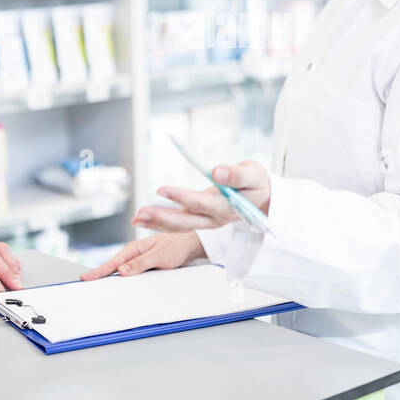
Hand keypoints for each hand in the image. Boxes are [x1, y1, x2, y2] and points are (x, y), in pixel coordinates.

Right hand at [80, 231, 203, 279]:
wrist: (189, 245)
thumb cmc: (175, 247)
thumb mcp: (159, 256)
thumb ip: (140, 263)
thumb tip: (122, 270)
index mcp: (134, 249)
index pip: (113, 263)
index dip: (99, 271)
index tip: (86, 278)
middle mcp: (134, 254)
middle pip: (113, 267)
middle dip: (100, 275)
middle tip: (86, 284)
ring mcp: (138, 260)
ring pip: (121, 271)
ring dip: (110, 278)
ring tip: (97, 286)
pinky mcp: (144, 266)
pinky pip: (130, 274)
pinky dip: (122, 280)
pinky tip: (118, 285)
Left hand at [132, 160, 271, 232]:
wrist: (263, 198)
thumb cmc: (258, 183)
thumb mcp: (253, 174)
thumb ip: (236, 175)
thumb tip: (217, 172)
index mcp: (227, 208)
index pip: (201, 204)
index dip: (181, 197)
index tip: (162, 189)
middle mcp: (215, 219)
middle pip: (186, 221)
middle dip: (162, 217)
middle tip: (141, 211)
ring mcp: (207, 221)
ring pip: (179, 226)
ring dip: (157, 223)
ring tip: (136, 217)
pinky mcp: (200, 218)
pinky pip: (178, 224)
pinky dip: (160, 223)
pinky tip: (143, 220)